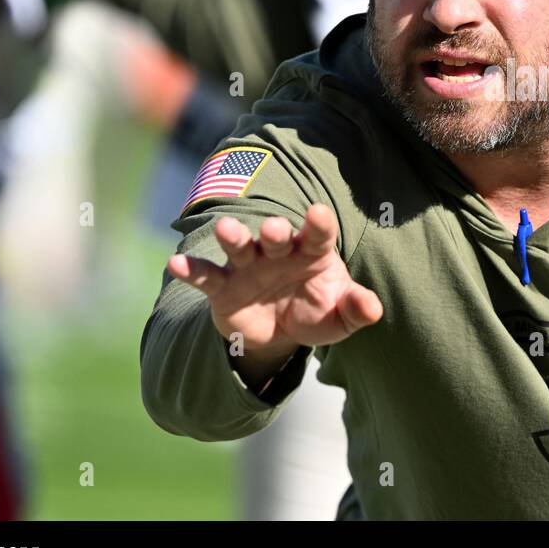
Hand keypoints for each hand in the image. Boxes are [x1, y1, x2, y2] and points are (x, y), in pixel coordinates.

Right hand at [167, 204, 382, 372]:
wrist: (278, 334)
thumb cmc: (315, 313)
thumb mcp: (339, 318)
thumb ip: (356, 309)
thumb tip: (374, 308)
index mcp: (313, 254)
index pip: (318, 234)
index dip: (318, 224)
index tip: (318, 213)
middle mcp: (279, 253)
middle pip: (277, 237)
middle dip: (275, 231)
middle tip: (274, 228)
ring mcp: (249, 267)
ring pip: (240, 247)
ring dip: (233, 238)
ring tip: (225, 229)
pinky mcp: (224, 288)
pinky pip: (207, 277)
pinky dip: (191, 270)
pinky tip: (175, 264)